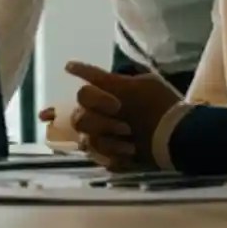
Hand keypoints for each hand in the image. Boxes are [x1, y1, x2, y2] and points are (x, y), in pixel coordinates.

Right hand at [64, 62, 181, 170]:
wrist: (182, 135)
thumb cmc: (160, 106)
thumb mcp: (134, 83)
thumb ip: (101, 77)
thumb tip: (70, 66)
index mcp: (106, 101)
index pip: (74, 102)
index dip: (55, 109)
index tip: (44, 115)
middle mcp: (102, 120)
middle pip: (78, 119)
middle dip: (98, 120)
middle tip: (121, 123)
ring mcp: (107, 142)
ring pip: (88, 140)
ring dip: (108, 139)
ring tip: (130, 142)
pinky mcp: (115, 160)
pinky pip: (101, 159)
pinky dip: (115, 156)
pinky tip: (130, 153)